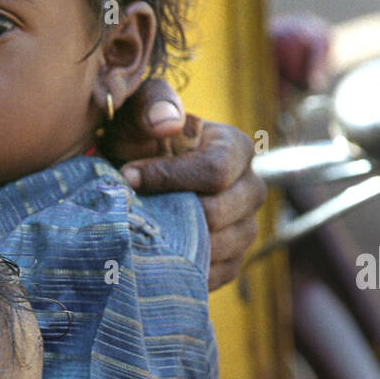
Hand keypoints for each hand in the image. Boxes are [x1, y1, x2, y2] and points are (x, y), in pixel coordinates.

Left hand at [104, 79, 266, 290]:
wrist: (134, 186)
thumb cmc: (138, 145)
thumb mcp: (137, 116)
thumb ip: (150, 105)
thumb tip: (166, 124)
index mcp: (235, 149)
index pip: (214, 170)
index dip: (169, 178)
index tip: (128, 178)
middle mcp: (251, 188)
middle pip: (220, 213)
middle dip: (172, 214)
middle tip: (134, 212)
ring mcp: (246, 227)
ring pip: (221, 246)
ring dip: (177, 244)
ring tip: (143, 234)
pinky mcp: (234, 260)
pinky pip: (218, 274)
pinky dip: (187, 270)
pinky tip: (158, 259)